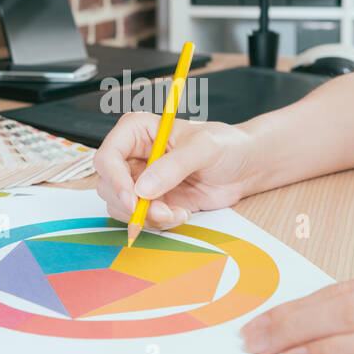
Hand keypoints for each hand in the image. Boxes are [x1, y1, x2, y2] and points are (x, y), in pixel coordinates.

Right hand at [94, 113, 258, 229]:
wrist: (245, 167)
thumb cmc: (226, 145)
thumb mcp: (204, 148)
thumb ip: (174, 166)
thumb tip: (144, 188)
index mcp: (137, 130)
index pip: (108, 156)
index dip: (114, 180)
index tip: (133, 199)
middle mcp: (132, 155)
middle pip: (108, 185)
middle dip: (132, 204)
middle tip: (162, 211)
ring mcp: (140, 180)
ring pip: (120, 206)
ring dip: (147, 216)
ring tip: (178, 212)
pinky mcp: (152, 200)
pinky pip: (140, 218)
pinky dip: (158, 222)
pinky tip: (183, 213)